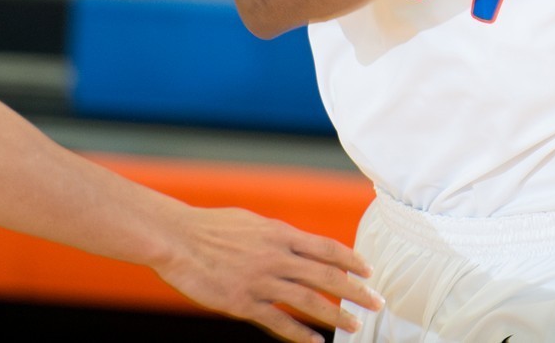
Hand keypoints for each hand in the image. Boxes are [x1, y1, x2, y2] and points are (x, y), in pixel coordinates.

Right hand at [158, 205, 382, 342]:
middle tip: (377, 303)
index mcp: (280, 234)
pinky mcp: (243, 303)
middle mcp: (276, 257)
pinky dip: (300, 334)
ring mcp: (260, 281)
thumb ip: (278, 236)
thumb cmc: (212, 228)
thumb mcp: (252, 223)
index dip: (352, 260)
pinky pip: (278, 322)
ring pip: (308, 301)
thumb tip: (299, 243)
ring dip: (335, 315)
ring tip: (355, 326)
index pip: (326, 248)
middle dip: (355, 291)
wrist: (177, 239)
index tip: (369, 271)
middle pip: (326, 276)